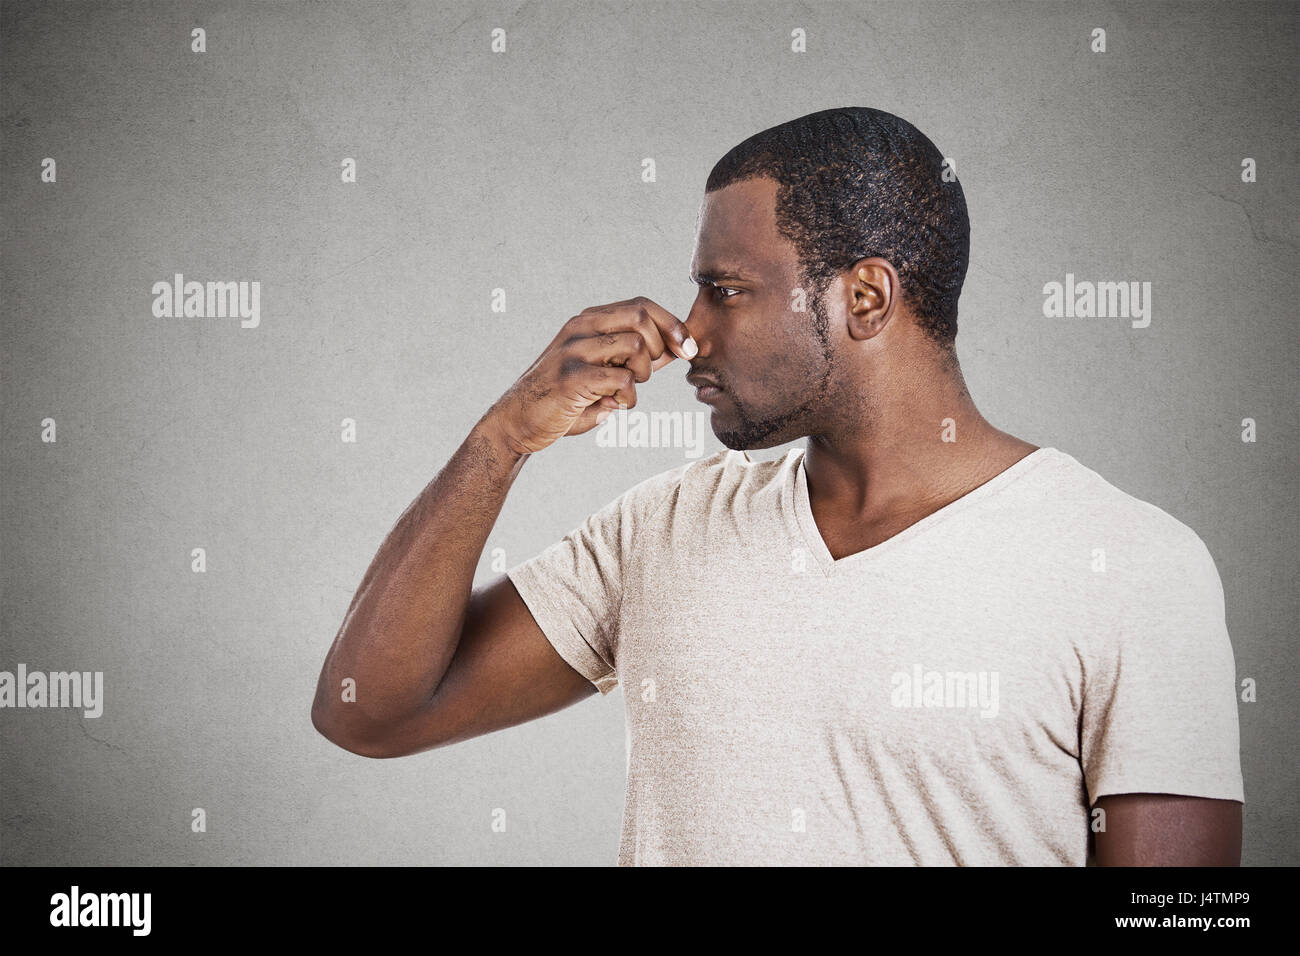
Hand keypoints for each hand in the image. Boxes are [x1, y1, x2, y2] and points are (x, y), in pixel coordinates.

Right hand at [482, 297, 696, 455]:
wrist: (517, 421)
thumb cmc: (564, 398)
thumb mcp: (601, 371)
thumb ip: (634, 359)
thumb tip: (676, 350)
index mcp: (588, 321)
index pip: (641, 305)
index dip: (672, 324)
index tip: (689, 349)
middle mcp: (580, 328)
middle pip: (641, 316)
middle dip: (662, 345)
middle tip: (654, 373)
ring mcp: (573, 350)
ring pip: (634, 345)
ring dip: (643, 373)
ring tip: (629, 390)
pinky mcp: (571, 378)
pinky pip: (620, 379)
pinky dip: (629, 396)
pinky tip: (617, 406)